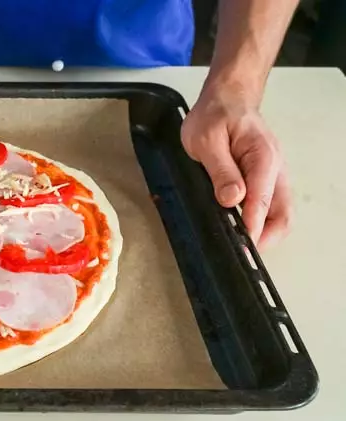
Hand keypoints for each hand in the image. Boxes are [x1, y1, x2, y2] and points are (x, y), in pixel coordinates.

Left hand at [181, 84, 291, 249]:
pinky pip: (268, 206)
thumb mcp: (206, 140)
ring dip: (263, 232)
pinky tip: (239, 228)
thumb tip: (232, 199)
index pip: (263, 202)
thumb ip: (220, 170)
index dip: (253, 228)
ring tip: (240, 247)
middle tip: (242, 254)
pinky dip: (259, 221)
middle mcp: (274, 169)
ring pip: (278, 213)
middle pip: (282, 215)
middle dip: (265, 238)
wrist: (226, 98)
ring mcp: (272, 175)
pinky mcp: (264, 179)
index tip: (241, 247)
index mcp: (262, 159)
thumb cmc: (215, 115)